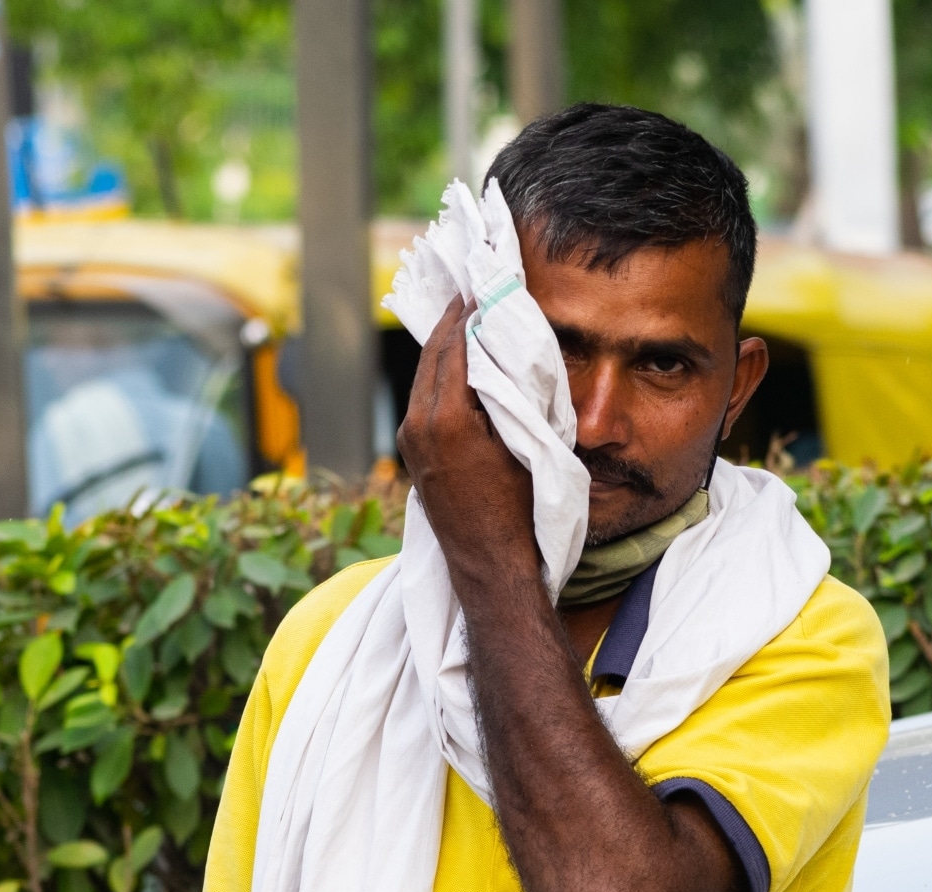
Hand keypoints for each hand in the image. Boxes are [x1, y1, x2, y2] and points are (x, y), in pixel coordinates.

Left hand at [396, 298, 538, 585]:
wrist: (490, 564)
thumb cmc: (519, 508)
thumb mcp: (522, 443)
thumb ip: (507, 393)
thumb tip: (503, 349)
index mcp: (445, 419)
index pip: (453, 347)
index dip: (468, 314)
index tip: (480, 288)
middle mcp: (417, 426)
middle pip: (430, 356)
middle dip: (449, 323)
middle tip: (468, 292)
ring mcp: (409, 442)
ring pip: (422, 378)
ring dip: (442, 348)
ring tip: (463, 320)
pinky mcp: (411, 455)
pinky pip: (421, 401)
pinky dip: (437, 376)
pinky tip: (455, 364)